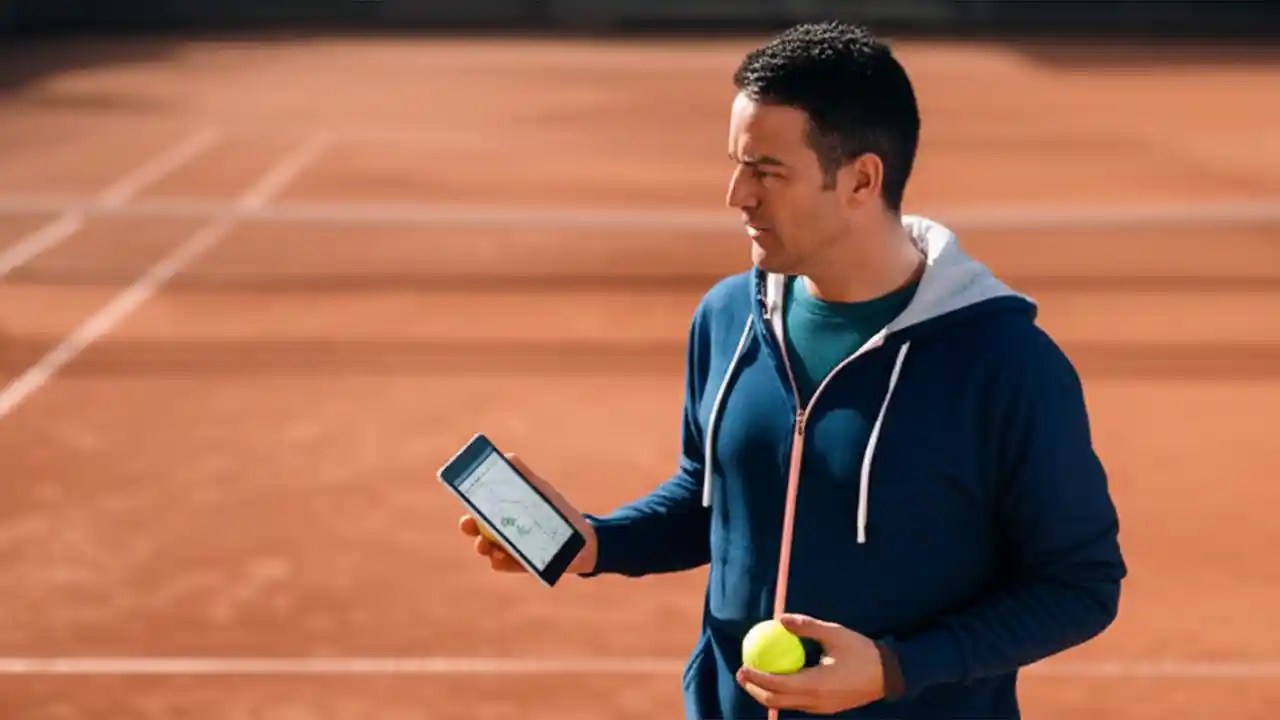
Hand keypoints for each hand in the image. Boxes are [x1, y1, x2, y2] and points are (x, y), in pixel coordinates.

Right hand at [457, 453, 597, 576]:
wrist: (582, 540)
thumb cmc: (557, 512)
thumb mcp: (541, 492)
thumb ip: (525, 477)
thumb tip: (508, 457)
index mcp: (504, 514)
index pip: (480, 509)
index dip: (469, 504)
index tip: (464, 498)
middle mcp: (502, 533)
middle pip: (477, 530)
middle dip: (469, 527)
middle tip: (467, 522)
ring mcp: (509, 551)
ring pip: (487, 550)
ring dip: (482, 546)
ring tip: (485, 544)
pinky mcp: (519, 566)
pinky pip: (504, 565)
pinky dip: (500, 560)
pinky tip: (502, 556)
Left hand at [736, 613, 885, 714]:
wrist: (889, 675)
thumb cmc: (861, 652)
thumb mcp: (834, 633)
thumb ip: (807, 626)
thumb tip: (780, 618)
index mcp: (815, 684)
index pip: (776, 685)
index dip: (756, 678)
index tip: (742, 666)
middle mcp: (815, 701)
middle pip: (775, 701)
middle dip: (754, 689)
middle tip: (741, 673)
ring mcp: (821, 708)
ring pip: (786, 704)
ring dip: (766, 693)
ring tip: (754, 678)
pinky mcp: (826, 708)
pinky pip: (798, 703)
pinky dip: (783, 694)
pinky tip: (778, 680)